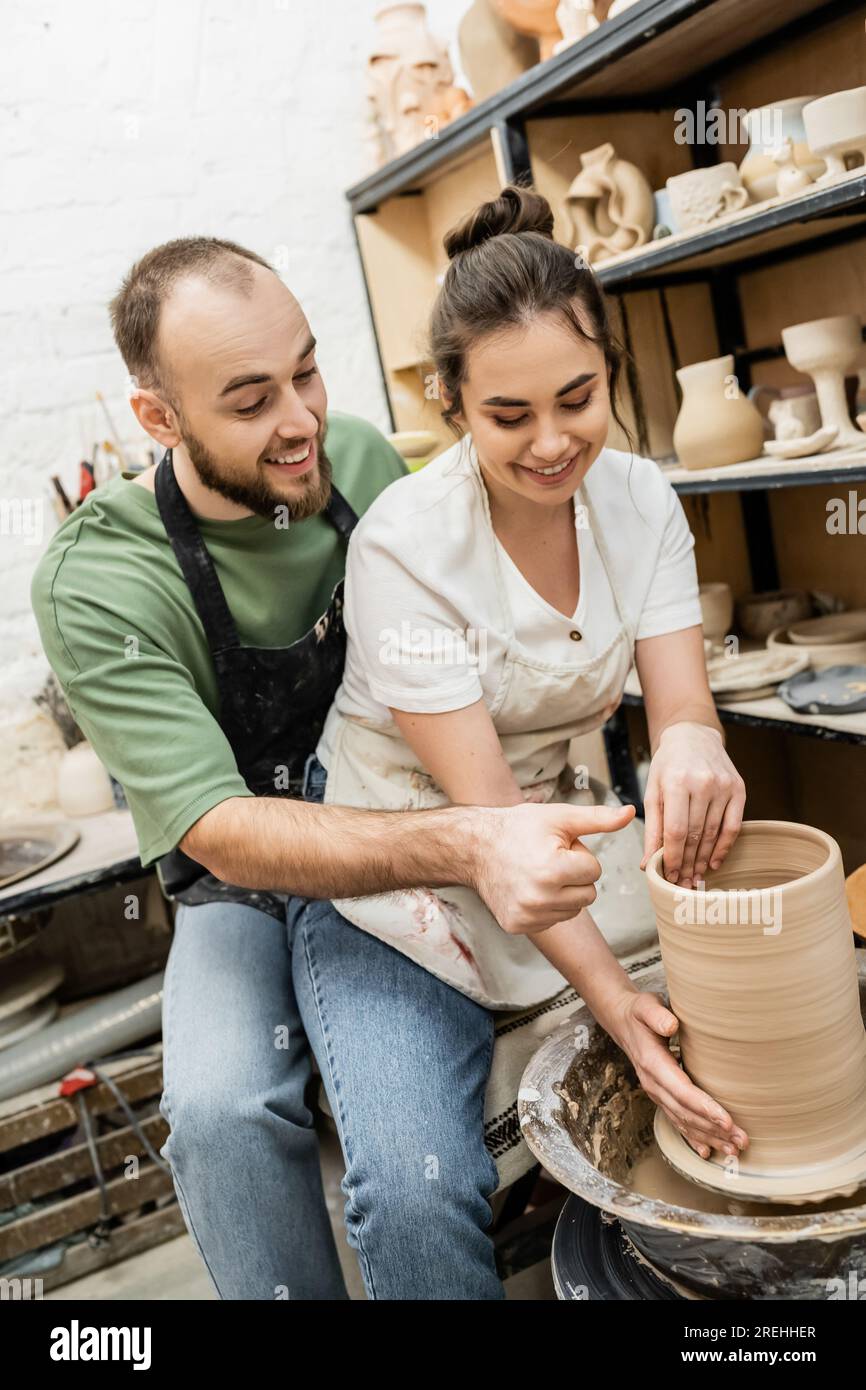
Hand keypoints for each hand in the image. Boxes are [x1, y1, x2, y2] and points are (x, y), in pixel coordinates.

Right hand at [471, 801, 635, 934]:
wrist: (474, 847)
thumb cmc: (519, 828)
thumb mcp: (559, 817)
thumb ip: (598, 819)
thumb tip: (631, 813)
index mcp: (552, 870)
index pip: (594, 871)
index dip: (579, 854)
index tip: (555, 846)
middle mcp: (539, 899)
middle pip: (589, 894)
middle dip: (575, 876)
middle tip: (547, 859)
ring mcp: (527, 916)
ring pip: (573, 909)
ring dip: (563, 892)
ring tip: (538, 872)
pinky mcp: (518, 926)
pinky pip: (553, 920)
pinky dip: (547, 906)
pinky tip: (528, 888)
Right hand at [607, 989, 748, 1158]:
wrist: (623, 1022)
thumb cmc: (640, 1013)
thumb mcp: (646, 1006)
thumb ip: (657, 1015)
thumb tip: (671, 1025)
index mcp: (653, 1064)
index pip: (682, 1091)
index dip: (704, 1108)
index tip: (726, 1120)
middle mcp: (654, 1084)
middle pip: (687, 1113)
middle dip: (714, 1130)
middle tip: (741, 1142)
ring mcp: (657, 1093)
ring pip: (684, 1122)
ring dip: (709, 1138)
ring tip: (734, 1150)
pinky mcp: (661, 1097)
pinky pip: (677, 1121)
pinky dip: (693, 1138)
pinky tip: (707, 1151)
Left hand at [640, 721, 745, 887]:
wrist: (693, 736)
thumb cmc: (668, 765)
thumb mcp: (653, 791)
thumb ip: (652, 827)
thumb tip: (647, 863)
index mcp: (676, 781)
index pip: (675, 830)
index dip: (672, 857)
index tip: (669, 876)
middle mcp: (703, 782)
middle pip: (695, 834)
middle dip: (687, 863)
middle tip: (682, 884)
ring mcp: (724, 786)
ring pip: (714, 833)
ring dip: (703, 859)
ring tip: (695, 878)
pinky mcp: (739, 789)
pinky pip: (733, 826)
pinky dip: (724, 847)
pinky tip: (713, 862)